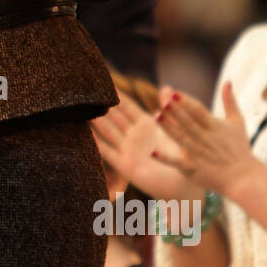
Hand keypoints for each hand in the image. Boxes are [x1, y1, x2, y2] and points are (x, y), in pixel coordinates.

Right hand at [90, 88, 203, 204]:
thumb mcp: (177, 129)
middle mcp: (134, 136)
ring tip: (81, 109)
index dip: (116, 95)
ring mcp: (128, 150)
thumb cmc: (184, 157)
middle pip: (114, 116)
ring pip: (108, 131)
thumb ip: (169, 110)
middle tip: (86, 92)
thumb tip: (166, 87)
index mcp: (146, 125)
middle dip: (101, 105)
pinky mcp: (125, 166)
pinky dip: (97, 144)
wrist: (185, 184)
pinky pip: (108, 152)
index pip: (127, 106)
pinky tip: (86, 134)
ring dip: (96, 122)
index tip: (103, 82)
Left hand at [151, 82, 251, 198]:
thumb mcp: (238, 122)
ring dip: (168, 128)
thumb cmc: (240, 148)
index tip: (174, 92)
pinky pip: (177, 163)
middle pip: (188, 123)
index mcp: (214, 127)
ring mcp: (198, 154)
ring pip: (181, 139)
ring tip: (156, 116)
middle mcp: (205, 139)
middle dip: (176, 111)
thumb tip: (228, 81)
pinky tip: (152, 152)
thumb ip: (230, 101)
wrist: (244, 177)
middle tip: (162, 99)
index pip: (198, 111)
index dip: (187, 101)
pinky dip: (165, 158)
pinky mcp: (193, 168)